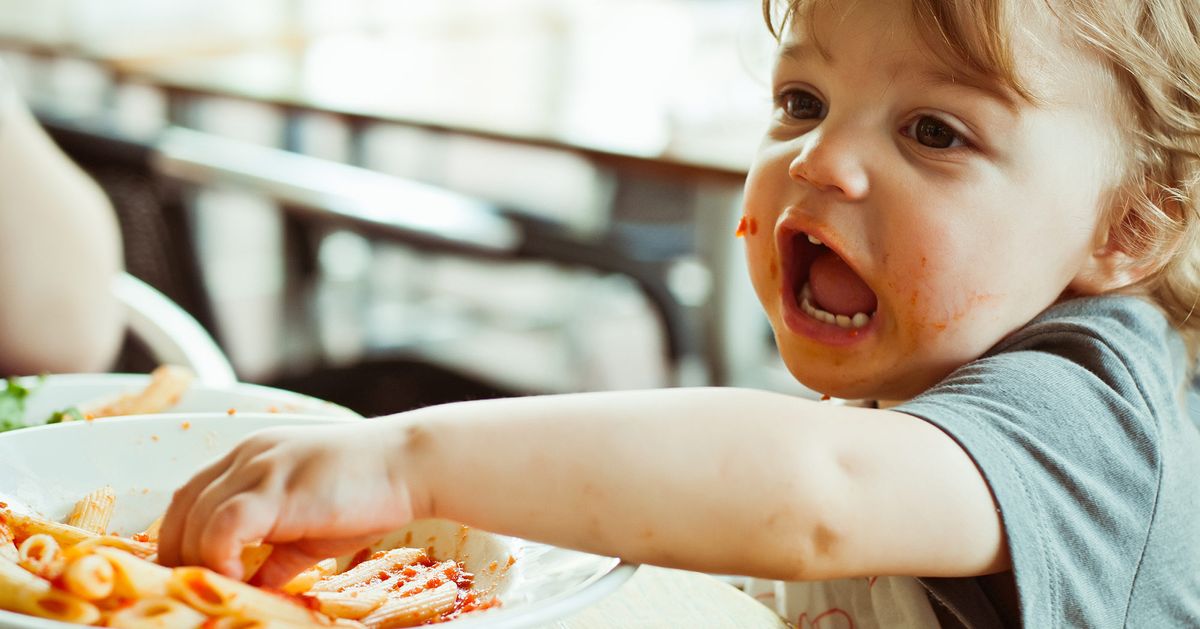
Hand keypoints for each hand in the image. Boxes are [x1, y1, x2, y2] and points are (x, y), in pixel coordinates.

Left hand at [157, 421, 419, 585]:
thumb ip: (276, 553)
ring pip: (196, 519)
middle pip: (182, 508)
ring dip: (199, 561)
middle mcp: (247, 456)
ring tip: (224, 588)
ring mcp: (260, 468)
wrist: (414, 464)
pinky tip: (241, 578)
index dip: (181, 538)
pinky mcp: (277, 489)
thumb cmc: (372, 492)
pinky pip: (224, 527)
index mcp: (252, 458)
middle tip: (198, 590)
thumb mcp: (311, 527)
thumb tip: (252, 587)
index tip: (192, 575)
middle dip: (179, 555)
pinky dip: (220, 557)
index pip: (190, 497)